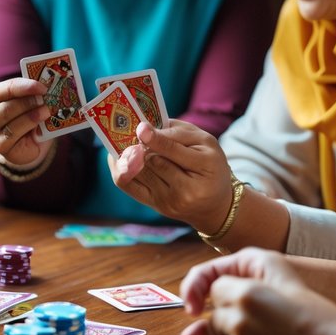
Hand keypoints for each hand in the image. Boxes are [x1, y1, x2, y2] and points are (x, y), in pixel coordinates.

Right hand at [0, 77, 51, 166]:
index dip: (17, 86)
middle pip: (2, 108)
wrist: (29, 142)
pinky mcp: (1, 149)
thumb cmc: (25, 115)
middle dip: (25, 102)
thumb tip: (43, 84)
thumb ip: (29, 92)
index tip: (40, 86)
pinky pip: (12, 137)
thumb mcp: (25, 100)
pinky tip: (41, 121)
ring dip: (30, 115)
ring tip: (46, 110)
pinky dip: (29, 126)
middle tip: (43, 98)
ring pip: (7, 123)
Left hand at [112, 121, 233, 231]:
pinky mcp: (157, 206)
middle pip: (154, 161)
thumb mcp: (204, 143)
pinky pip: (130, 185)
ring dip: (131, 155)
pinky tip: (119, 158)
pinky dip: (121, 169)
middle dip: (141, 146)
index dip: (155, 139)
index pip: (174, 151)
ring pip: (140, 171)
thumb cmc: (210, 165)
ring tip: (126, 142)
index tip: (141, 128)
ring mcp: (171, 200)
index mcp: (206, 165)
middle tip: (130, 133)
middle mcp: (188, 189)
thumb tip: (145, 128)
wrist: (216, 205)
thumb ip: (177, 132)